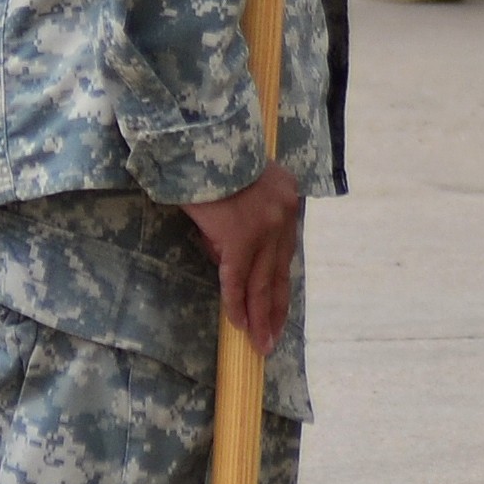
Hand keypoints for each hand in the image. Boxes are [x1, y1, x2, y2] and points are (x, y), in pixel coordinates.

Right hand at [184, 163, 301, 354]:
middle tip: (273, 336)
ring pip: (262, 282)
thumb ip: (243, 219)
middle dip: (275, 307)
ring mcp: (263, 228)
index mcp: (286, 197)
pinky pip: (237, 280)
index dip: (280, 283)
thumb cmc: (210, 159)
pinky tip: (238, 324)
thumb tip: (230, 258)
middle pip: (278, 272)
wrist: (198, 140)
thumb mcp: (238, 185)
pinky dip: (236, 303)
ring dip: (259, 315)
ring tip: (260, 342)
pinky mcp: (240, 238)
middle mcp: (282, 214)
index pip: (284, 252)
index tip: (279, 307)